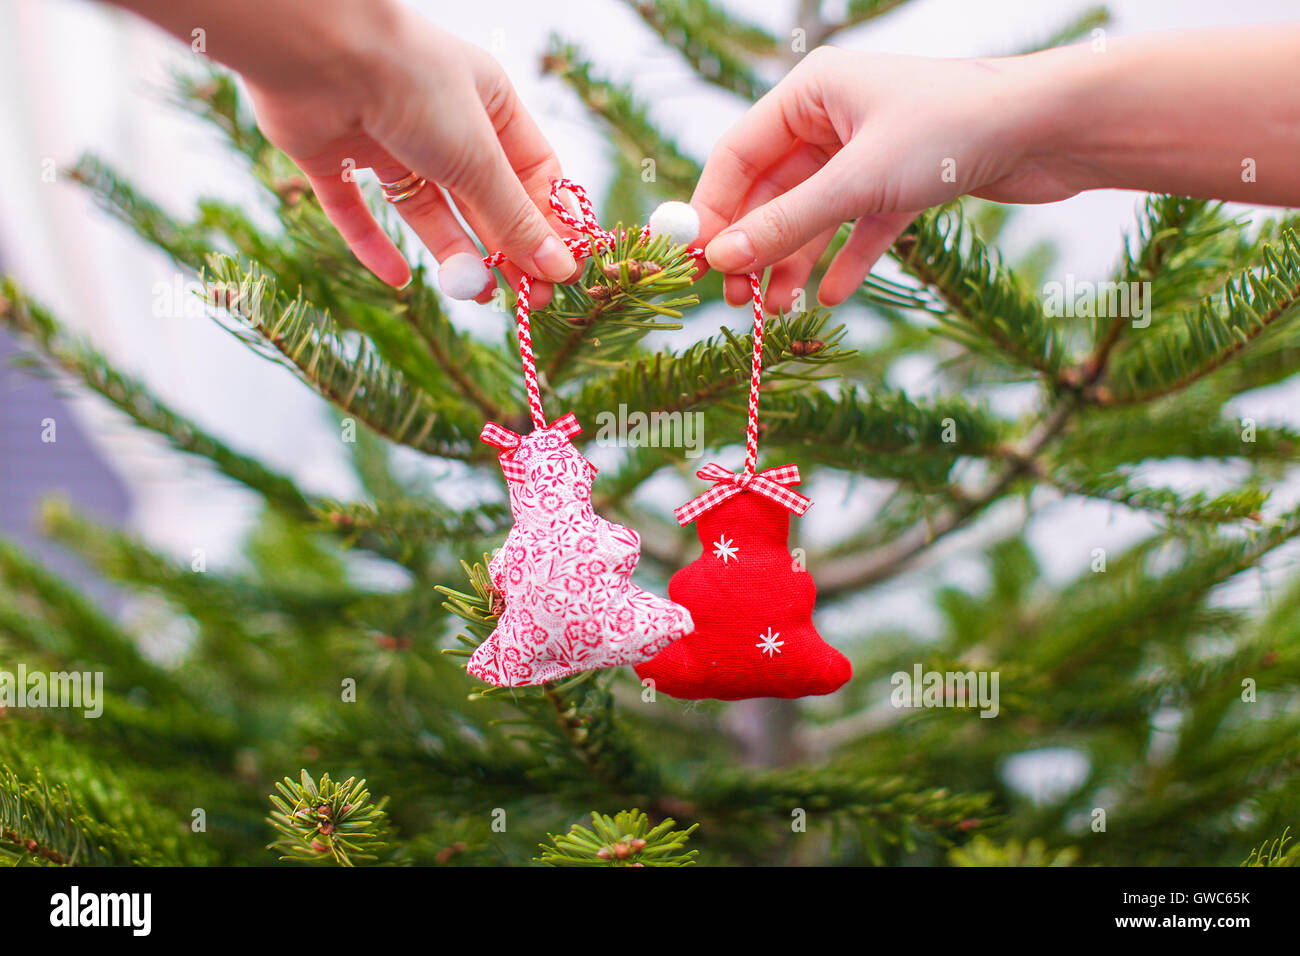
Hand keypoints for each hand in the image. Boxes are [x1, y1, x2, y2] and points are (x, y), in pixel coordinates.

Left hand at [122, 0, 578, 298]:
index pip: (533, 174)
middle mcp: (440, 119)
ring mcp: (385, 137)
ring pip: (425, 209)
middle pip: (482, 199)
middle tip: (528, 300)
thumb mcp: (478, 159)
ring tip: (476, 293)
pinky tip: (398, 279)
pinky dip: (373, 244)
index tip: (564, 272)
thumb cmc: (414, 85)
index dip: (549, 224)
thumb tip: (560, 270)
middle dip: (506, 248)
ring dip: (453, 252)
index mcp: (489, 103)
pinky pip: (355, 209)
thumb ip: (515, 220)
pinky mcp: (333, 153)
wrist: (318, 50)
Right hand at [691, 46, 1077, 310]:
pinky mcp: (907, 180)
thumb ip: (787, 224)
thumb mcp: (858, 182)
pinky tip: (833, 296)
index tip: (697, 264)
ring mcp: (871, 150)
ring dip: (794, 262)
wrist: (1053, 128)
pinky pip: (860, 226)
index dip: (712, 211)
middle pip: (772, 190)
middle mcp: (836, 117)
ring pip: (815, 214)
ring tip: (778, 313)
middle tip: (737, 301)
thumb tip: (722, 259)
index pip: (737, 155)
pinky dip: (845, 260)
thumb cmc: (952, 132)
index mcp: (812, 92)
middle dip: (754, 247)